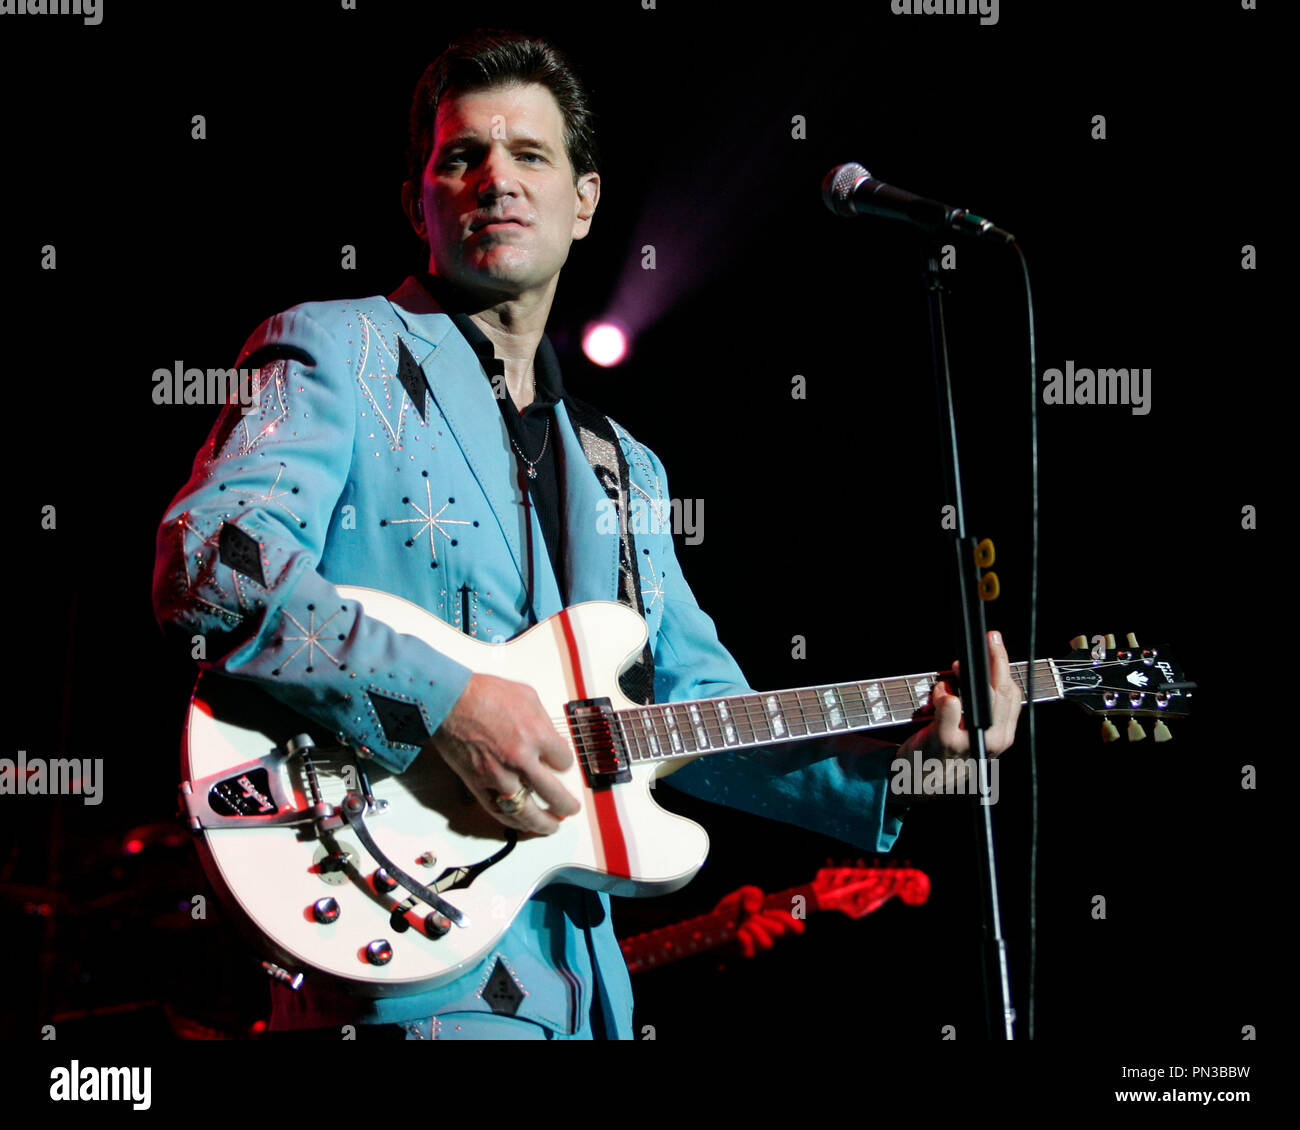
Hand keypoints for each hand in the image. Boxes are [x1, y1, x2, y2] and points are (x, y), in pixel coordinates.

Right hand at [423, 673, 580, 834]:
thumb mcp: (527, 696)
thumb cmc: (484, 694)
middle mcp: (521, 760)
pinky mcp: (478, 785)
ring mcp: (499, 776)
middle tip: (571, 808)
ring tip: (552, 826)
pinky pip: (499, 811)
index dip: (564, 762)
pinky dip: (513, 822)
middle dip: (566, 805)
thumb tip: (552, 740)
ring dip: (543, 824)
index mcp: (537, 735)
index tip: (560, 763)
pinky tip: (523, 824)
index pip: (564, 761)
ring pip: (527, 812)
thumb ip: (544, 722)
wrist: (449, 701)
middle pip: (553, 795)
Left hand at [714, 885, 804, 958]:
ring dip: (755, 929)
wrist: (709, 927)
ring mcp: (757, 948)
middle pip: (779, 932)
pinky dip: (746, 939)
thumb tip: (754, 908)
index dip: (792, 921)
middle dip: (769, 921)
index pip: (792, 926)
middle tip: (755, 916)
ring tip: (745, 923)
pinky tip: (739, 932)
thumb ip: (751, 893)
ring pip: (767, 943)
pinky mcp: (743, 957)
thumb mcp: (740, 896)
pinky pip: (750, 953)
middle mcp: (768, 936)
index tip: (785, 915)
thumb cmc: (730, 911)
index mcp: (772, 921)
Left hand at [896, 630, 1020, 795]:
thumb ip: (978, 704)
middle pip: (1001, 692)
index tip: (995, 643)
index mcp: (1002, 734)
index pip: (1011, 694)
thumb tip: (977, 668)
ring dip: (970, 676)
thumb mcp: (972, 731)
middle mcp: (993, 740)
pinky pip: (951, 709)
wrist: (920, 782)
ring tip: (957, 668)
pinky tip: (941, 691)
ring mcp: (971, 742)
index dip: (1003, 665)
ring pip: (982, 698)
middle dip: (995, 660)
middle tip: (989, 638)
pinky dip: (945, 694)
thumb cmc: (946, 751)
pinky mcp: (946, 741)